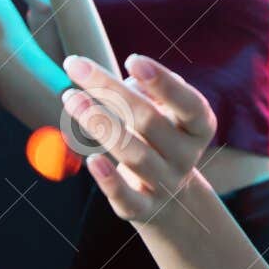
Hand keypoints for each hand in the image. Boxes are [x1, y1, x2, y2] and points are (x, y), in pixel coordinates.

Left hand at [61, 54, 217, 223]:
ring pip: (134, 155)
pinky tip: (91, 160)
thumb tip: (111, 83)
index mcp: (199, 125)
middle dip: (110, 90)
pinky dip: (109, 180)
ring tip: (69, 97)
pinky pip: (126, 198)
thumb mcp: (163, 110)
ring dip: (100, 124)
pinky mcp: (144, 209)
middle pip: (149, 121)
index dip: (163, 82)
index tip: (132, 60)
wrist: (172, 198)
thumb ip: (144, 91)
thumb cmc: (159, 136)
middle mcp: (186, 155)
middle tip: (75, 65)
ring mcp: (166, 184)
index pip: (188, 102)